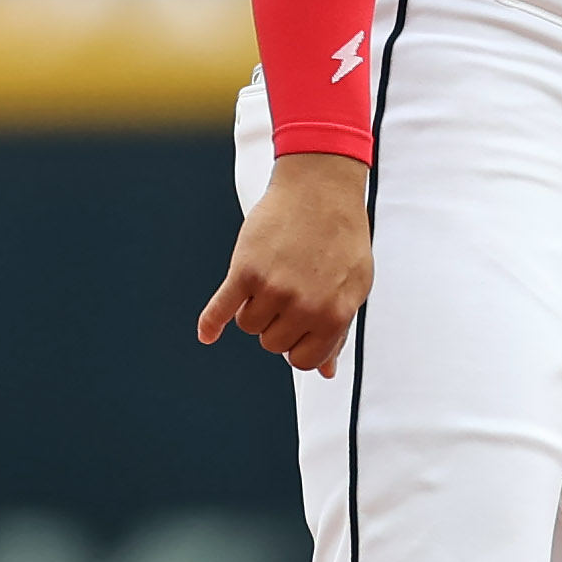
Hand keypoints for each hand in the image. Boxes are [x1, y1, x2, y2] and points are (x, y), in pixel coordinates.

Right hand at [200, 152, 371, 377]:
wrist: (321, 189)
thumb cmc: (341, 237)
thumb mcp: (353, 286)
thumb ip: (338, 330)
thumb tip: (326, 371)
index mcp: (334, 314)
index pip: (303, 360)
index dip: (298, 345)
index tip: (298, 329)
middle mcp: (304, 306)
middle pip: (272, 344)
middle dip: (277, 324)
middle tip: (289, 291)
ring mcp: (273, 289)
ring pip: (249, 326)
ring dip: (255, 309)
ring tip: (273, 277)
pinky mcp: (246, 270)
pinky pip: (222, 308)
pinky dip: (211, 323)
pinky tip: (207, 334)